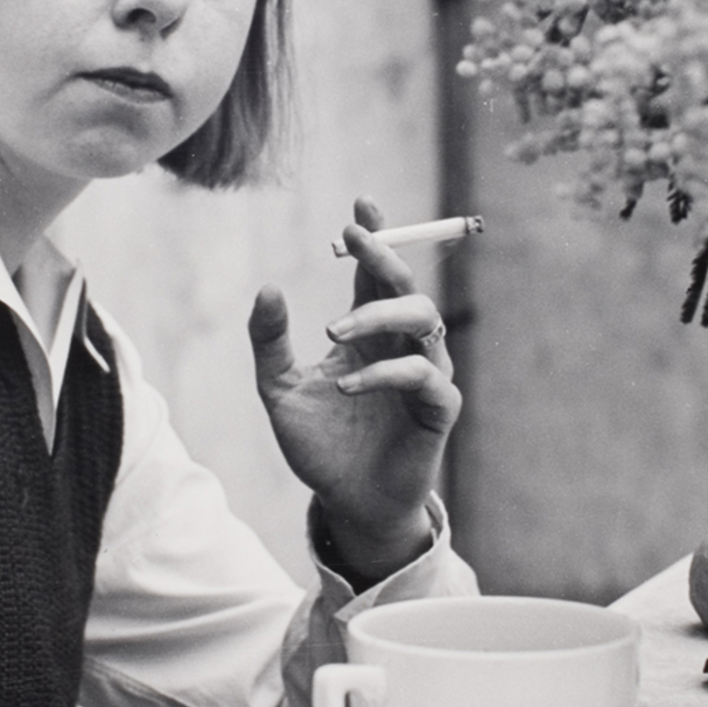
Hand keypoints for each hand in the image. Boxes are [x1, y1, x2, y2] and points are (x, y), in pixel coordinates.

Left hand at [247, 195, 461, 583]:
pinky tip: (346, 386)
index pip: (376, 273)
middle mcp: (401, 344)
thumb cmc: (320, 445)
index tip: (360, 204)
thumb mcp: (279, 389)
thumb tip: (270, 286)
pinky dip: (385, 373)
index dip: (376, 236)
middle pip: (406, 283)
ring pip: (423, 318)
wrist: (345, 502)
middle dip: (383, 254)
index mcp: (369, 332)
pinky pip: (423, 375)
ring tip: (332, 332)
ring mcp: (424, 374)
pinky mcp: (438, 409)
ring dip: (378, 315)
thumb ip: (270, 341)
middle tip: (352, 241)